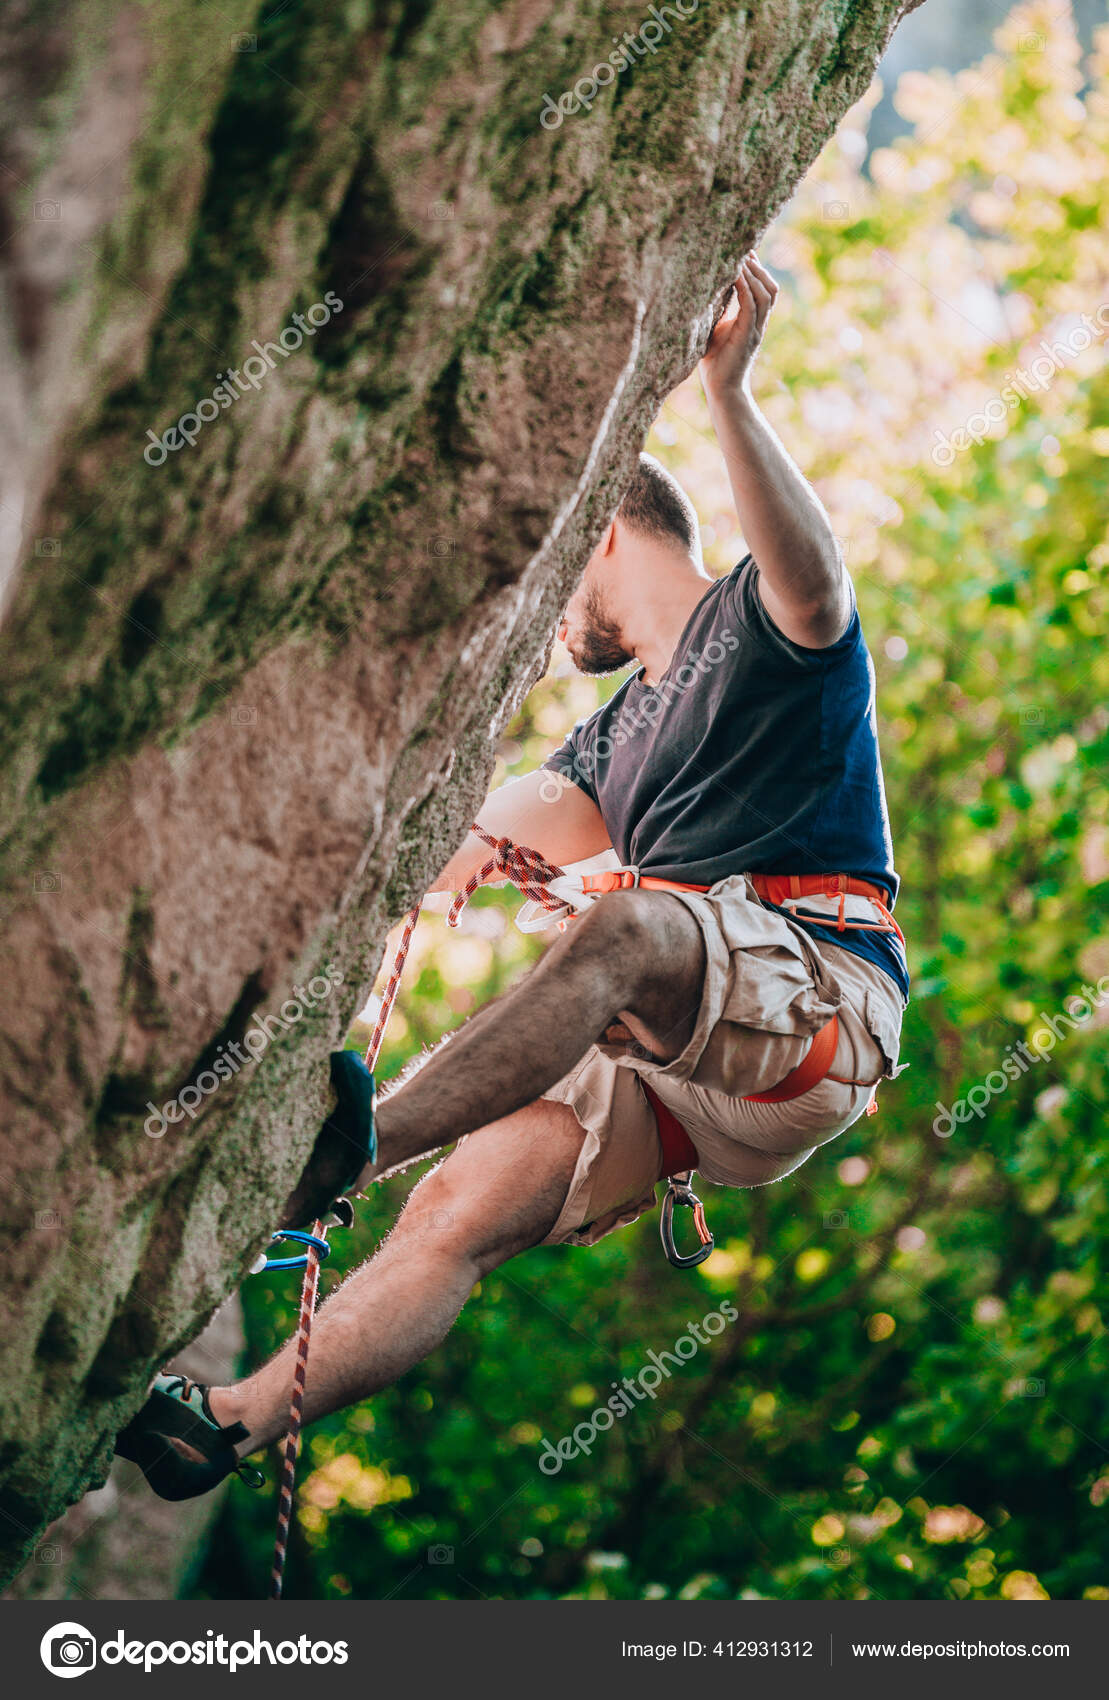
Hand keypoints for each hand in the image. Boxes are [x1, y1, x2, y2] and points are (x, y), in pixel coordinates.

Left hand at [699, 252, 778, 398]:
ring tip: (740, 259)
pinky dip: (745, 288)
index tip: (744, 252)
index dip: (757, 270)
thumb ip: (719, 310)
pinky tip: (735, 276)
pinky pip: (752, 306)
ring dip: (754, 274)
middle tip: (744, 250)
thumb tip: (708, 289)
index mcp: (753, 320)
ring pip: (766, 294)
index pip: (763, 289)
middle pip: (770, 287)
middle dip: (759, 267)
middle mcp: (759, 323)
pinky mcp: (747, 336)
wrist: (721, 389)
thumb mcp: (716, 328)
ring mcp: (755, 329)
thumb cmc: (715, 361)